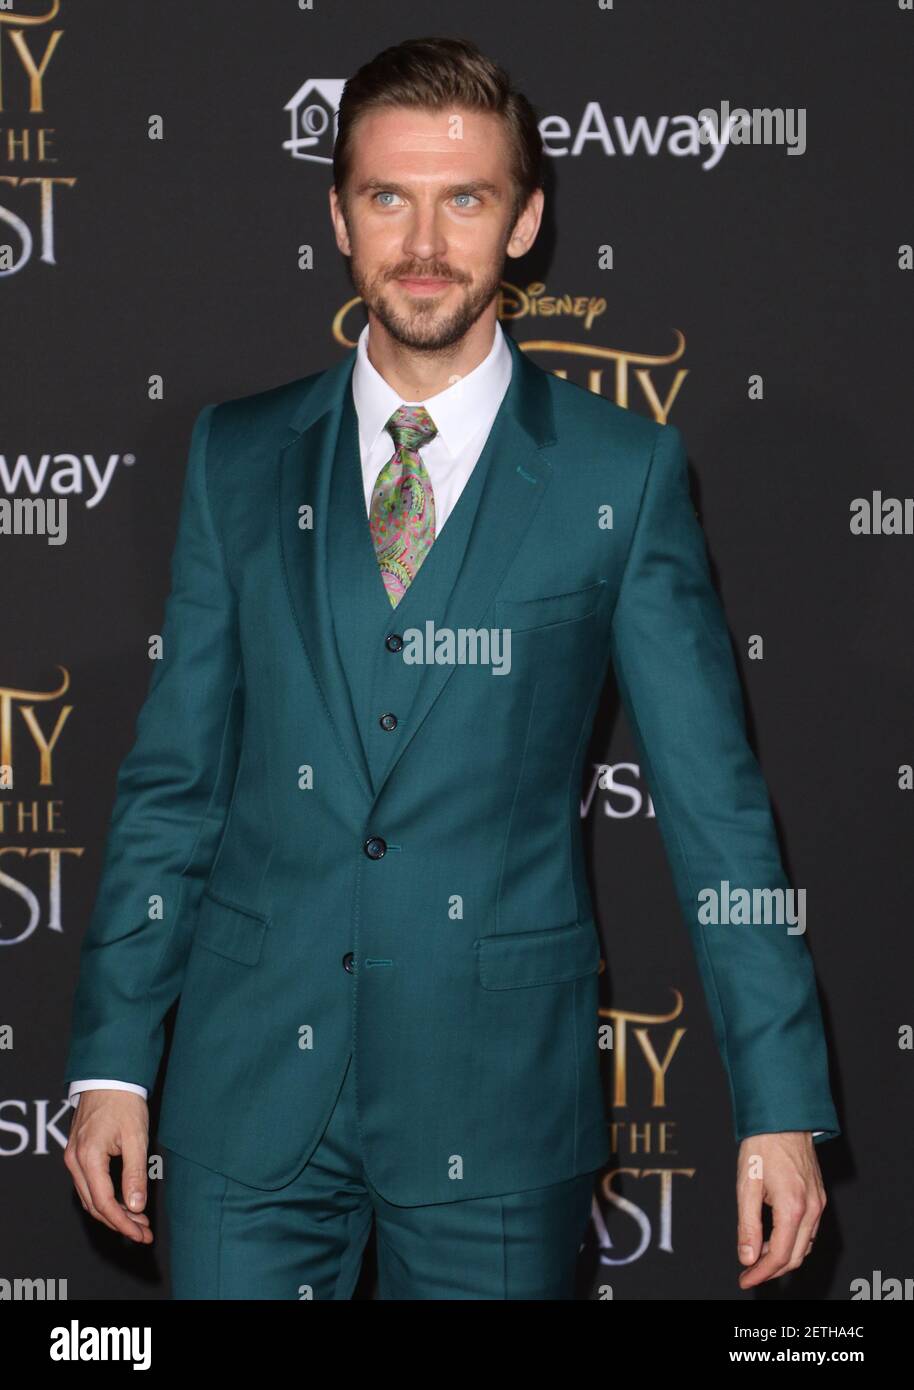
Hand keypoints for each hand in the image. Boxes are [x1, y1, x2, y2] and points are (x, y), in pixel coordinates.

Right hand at [64, 1090, 153, 1243]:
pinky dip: (105, 1198)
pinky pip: (88, 1185)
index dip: (123, 1223)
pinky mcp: (77, 1153)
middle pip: (94, 1205)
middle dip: (120, 1222)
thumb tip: (136, 1206)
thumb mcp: (136, 1137)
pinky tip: (123, 1202)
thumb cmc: (124, 1102)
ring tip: (139, 1221)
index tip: (141, 1233)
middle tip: (143, 1232)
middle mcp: (74, 1161)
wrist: (108, 1076)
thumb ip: (134, 1173)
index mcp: (88, 1158)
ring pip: (90, 1197)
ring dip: (113, 1212)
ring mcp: (73, 1157)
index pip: (104, 1203)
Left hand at [736, 1131, 825, 1287]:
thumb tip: (748, 1257)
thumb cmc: (762, 1147)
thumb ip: (747, 1225)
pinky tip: (775, 1238)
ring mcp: (818, 1203)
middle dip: (772, 1270)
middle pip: (796, 1256)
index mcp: (793, 1208)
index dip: (762, 1273)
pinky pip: (809, 1231)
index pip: (781, 1256)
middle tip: (749, 1274)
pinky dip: (793, 1242)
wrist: (784, 1118)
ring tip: (758, 1258)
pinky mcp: (818, 1197)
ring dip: (783, 1257)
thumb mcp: (746, 1185)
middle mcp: (812, 1209)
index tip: (745, 1280)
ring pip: (805, 1245)